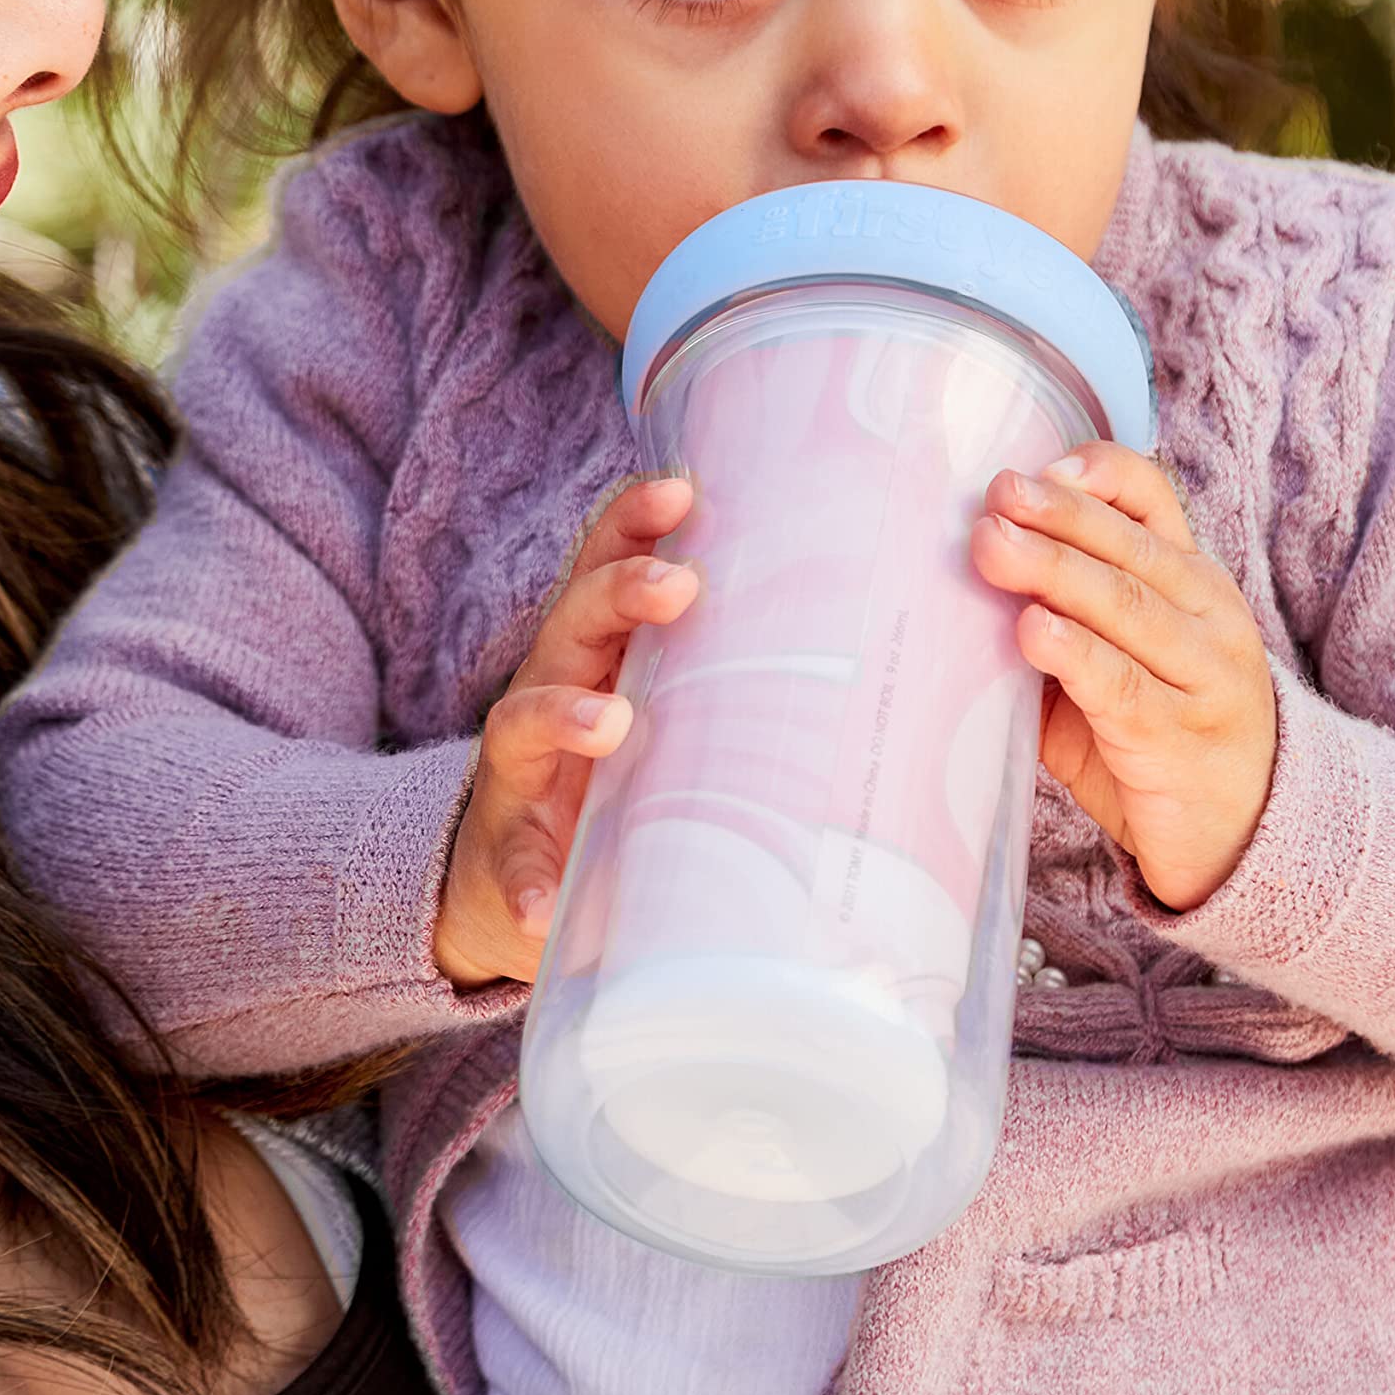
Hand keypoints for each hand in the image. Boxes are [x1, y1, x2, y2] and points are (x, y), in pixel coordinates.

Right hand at [434, 478, 697, 988]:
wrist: (515, 894)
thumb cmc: (619, 789)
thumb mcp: (669, 726)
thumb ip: (733, 691)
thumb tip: (889, 658)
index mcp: (598, 658)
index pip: (606, 569)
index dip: (634, 523)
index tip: (681, 491)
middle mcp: (551, 697)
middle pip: (572, 624)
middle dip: (619, 594)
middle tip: (677, 585)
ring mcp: (522, 780)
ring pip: (524, 724)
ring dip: (563, 718)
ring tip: (609, 725)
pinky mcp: (505, 861)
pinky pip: (510, 870)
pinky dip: (526, 882)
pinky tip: (543, 904)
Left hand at [970, 441, 1276, 911]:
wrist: (1246, 837)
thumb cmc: (1158, 736)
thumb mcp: (1120, 661)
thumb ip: (1062, 619)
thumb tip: (959, 584)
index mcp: (1189, 580)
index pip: (1153, 501)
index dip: (1098, 476)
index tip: (1037, 467)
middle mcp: (1208, 617)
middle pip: (1130, 548)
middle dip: (1057, 516)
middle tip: (995, 497)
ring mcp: (1203, 679)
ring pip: (1126, 607)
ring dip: (1053, 571)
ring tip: (992, 548)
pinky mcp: (1178, 741)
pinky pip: (1122, 687)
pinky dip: (1075, 654)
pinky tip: (1033, 631)